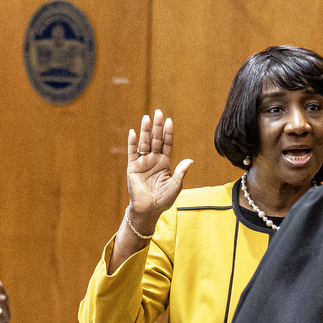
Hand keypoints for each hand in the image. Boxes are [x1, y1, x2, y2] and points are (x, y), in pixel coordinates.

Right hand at [126, 109, 193, 228]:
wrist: (148, 210)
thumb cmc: (163, 200)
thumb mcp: (175, 186)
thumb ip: (181, 172)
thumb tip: (190, 160)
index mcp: (165, 163)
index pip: (167, 144)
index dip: (168, 133)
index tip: (170, 121)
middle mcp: (154, 160)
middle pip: (156, 139)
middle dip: (157, 126)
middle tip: (158, 112)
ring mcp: (143, 163)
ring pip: (144, 143)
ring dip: (145, 131)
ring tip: (146, 118)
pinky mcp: (133, 168)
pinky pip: (132, 153)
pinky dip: (132, 143)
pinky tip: (133, 133)